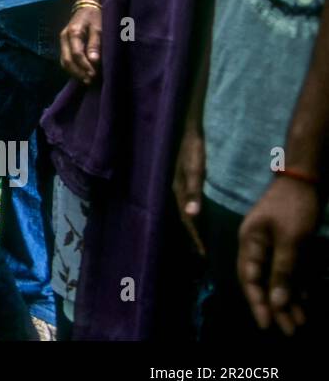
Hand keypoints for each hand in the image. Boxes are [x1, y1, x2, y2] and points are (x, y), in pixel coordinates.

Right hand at [59, 5, 102, 83]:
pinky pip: (65, 59)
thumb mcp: (98, 28)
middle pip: (67, 60)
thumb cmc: (95, 16)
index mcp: (73, 33)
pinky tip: (81, 72)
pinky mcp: (64, 43)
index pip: (77, 54)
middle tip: (89, 81)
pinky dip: (72, 68)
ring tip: (86, 79)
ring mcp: (62, 41)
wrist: (88, 5)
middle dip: (78, 72)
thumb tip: (93, 61)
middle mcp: (64, 37)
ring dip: (74, 72)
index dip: (85, 66)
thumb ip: (95, 44)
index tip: (94, 75)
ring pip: (64, 61)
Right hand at [172, 124, 206, 255]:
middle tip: (203, 255)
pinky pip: (189, 203)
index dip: (194, 237)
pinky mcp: (186, 180)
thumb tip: (192, 215)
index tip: (203, 255)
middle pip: (185, 218)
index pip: (187, 220)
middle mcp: (177, 190)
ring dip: (194, 227)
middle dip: (193, 236)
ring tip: (203, 242)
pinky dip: (195, 215)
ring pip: (186, 212)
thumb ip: (193, 190)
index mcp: (178, 190)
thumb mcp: (194, 166)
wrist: (190, 125)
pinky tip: (202, 219)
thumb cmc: (193, 145)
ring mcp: (180, 185)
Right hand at [238, 176, 320, 333]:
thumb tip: (277, 301)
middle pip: (264, 282)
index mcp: (250, 242)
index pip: (250, 278)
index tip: (267, 324)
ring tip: (300, 322)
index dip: (257, 302)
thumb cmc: (294, 207)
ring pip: (279, 278)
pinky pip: (290, 270)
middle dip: (277, 307)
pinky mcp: (288, 243)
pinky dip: (298, 285)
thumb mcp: (290, 240)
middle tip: (289, 330)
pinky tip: (305, 301)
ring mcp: (273, 244)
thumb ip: (283, 270)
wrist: (306, 178)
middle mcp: (258, 246)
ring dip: (290, 299)